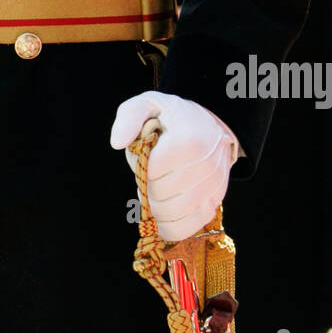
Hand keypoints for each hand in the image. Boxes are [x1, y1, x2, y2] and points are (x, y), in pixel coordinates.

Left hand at [110, 91, 238, 241]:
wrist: (210, 126)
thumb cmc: (173, 117)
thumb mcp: (149, 104)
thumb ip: (129, 118)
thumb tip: (117, 143)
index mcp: (189, 141)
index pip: (151, 170)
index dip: (141, 164)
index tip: (147, 153)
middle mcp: (206, 166)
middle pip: (159, 194)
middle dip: (147, 185)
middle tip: (151, 173)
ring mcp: (213, 187)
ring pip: (171, 214)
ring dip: (155, 207)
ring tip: (157, 189)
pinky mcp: (215, 202)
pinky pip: (187, 228)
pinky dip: (169, 227)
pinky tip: (163, 213)